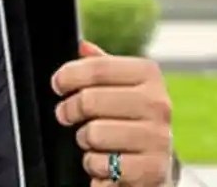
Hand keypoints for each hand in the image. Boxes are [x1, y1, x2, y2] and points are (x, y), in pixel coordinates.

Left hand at [51, 40, 174, 185]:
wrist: (155, 162)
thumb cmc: (130, 118)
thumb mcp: (122, 88)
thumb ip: (103, 66)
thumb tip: (83, 47)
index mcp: (149, 75)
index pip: (98, 68)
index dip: (69, 75)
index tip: (58, 84)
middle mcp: (158, 103)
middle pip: (90, 99)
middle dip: (70, 110)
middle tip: (66, 115)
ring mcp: (157, 137)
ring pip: (93, 133)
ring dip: (84, 140)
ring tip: (93, 140)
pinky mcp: (151, 169)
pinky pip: (101, 164)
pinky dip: (94, 165)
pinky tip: (104, 162)